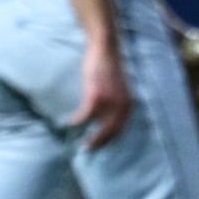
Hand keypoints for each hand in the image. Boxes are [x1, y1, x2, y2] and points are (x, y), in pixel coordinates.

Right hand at [70, 35, 132, 149]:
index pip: (121, 129)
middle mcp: (122, 105)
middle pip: (111, 133)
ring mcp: (110, 102)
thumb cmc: (109, 66)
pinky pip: (85, 116)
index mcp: (129, 103)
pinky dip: (76, 121)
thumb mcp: (119, 88)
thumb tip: (108, 116)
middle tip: (88, 150)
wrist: (105, 48)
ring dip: (89, 138)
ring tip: (81, 144)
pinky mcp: (96, 97)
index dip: (111, 140)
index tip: (101, 146)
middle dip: (100, 144)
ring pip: (98, 129)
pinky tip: (69, 123)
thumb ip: (117, 102)